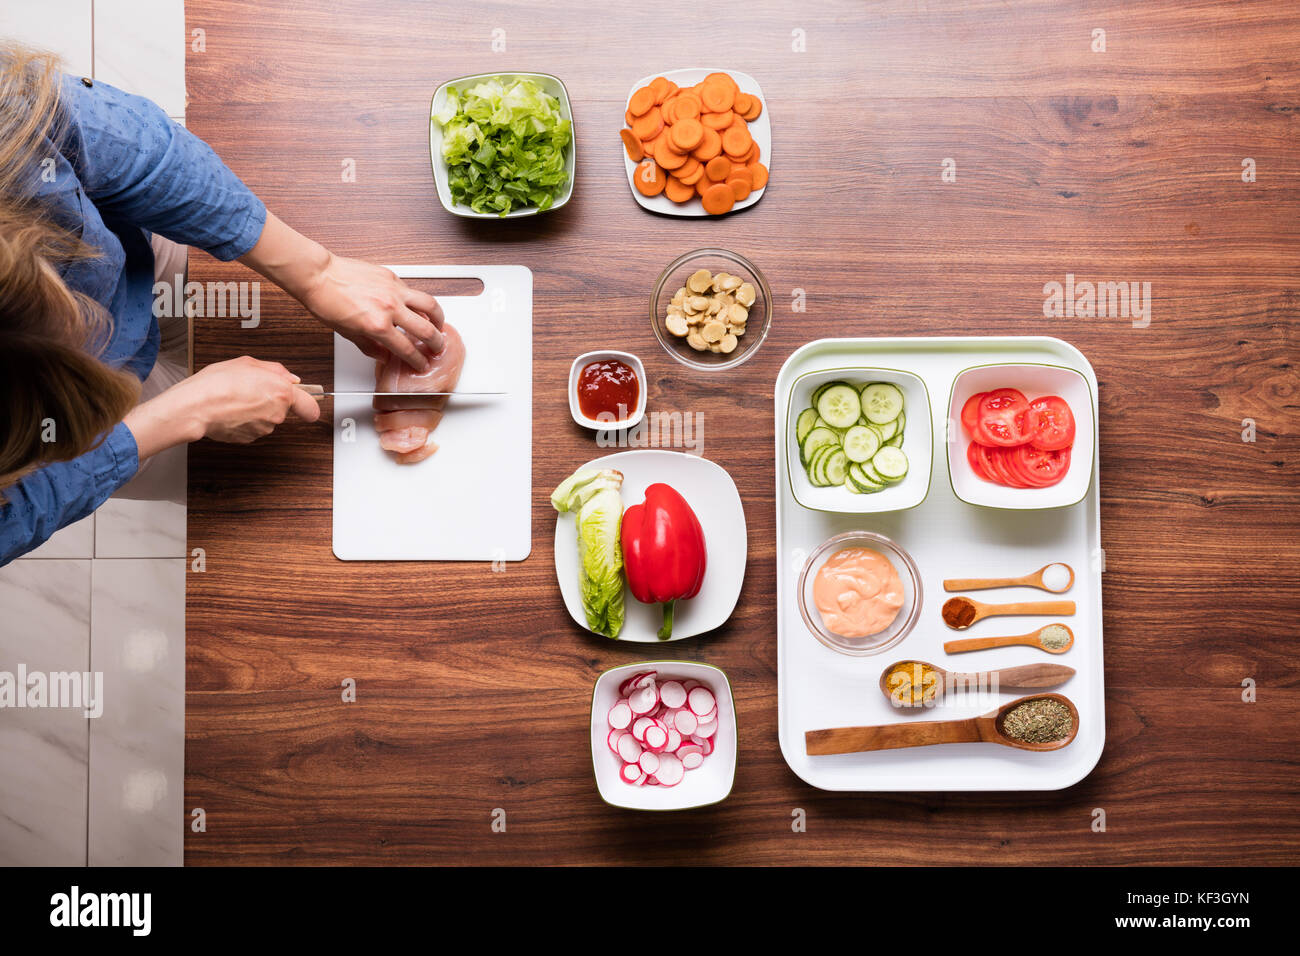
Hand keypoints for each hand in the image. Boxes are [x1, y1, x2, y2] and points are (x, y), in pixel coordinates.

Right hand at [182, 356, 321, 442]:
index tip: (306, 402)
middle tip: (252, 389)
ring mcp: (264, 428)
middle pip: (283, 409)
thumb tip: (290, 378)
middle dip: (271, 400)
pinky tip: (231, 410)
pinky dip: (244, 420)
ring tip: (236, 398)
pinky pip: (252, 427)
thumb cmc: (217, 383)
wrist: (196, 406)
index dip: (308, 404)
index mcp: (282, 393)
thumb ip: (275, 370)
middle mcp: (277, 414)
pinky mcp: (249, 438)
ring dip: (256, 410)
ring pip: (267, 418)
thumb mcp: (248, 363)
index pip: (310, 407)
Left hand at [296, 253, 444, 370]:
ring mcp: (393, 290)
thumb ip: (370, 346)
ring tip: (439, 324)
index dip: (417, 360)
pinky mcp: (391, 276)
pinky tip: (416, 305)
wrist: (318, 275)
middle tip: (437, 347)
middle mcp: (389, 308)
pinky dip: (418, 300)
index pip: (407, 349)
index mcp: (377, 326)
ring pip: (429, 305)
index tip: (421, 363)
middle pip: (425, 329)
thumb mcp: (346, 333)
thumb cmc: (326, 301)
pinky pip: (412, 290)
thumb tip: (383, 355)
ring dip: (438, 317)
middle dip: (435, 343)